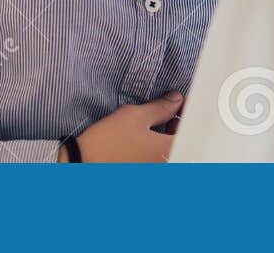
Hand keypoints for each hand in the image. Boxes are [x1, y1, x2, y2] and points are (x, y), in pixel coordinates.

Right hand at [60, 92, 183, 161]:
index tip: (179, 101)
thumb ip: (160, 108)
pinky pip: (156, 158)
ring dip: (166, 134)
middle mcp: (165, 164)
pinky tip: (142, 137)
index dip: (186, 111)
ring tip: (153, 120)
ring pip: (168, 149)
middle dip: (176, 123)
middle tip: (167, 108)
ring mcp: (153, 170)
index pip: (190, 128)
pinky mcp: (142, 172)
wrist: (83, 165)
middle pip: (180, 140)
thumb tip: (176, 100)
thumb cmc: (108, 142)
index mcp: (168, 149)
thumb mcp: (135, 116)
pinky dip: (155, 146)